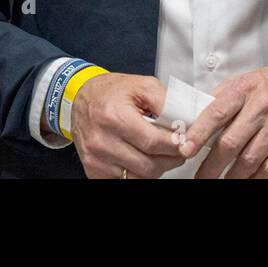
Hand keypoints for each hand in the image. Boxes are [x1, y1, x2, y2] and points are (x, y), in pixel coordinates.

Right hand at [69, 72, 187, 178]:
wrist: (81, 98)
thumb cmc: (111, 92)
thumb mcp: (142, 85)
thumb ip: (165, 101)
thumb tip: (185, 119)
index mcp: (114, 116)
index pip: (152, 142)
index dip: (174, 145)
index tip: (185, 142)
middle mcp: (101, 141)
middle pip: (148, 165)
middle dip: (170, 159)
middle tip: (178, 149)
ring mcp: (96, 158)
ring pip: (139, 177)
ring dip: (156, 168)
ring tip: (161, 153)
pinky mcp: (93, 170)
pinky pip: (125, 181)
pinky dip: (139, 174)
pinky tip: (142, 158)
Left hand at [182, 63, 267, 178]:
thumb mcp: (247, 80)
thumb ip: (222, 97)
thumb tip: (194, 115)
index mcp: (245, 89)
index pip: (216, 113)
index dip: (198, 133)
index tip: (185, 149)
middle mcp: (262, 107)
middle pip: (230, 143)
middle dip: (210, 166)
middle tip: (200, 177)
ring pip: (248, 161)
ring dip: (231, 177)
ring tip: (221, 181)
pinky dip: (254, 178)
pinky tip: (246, 179)